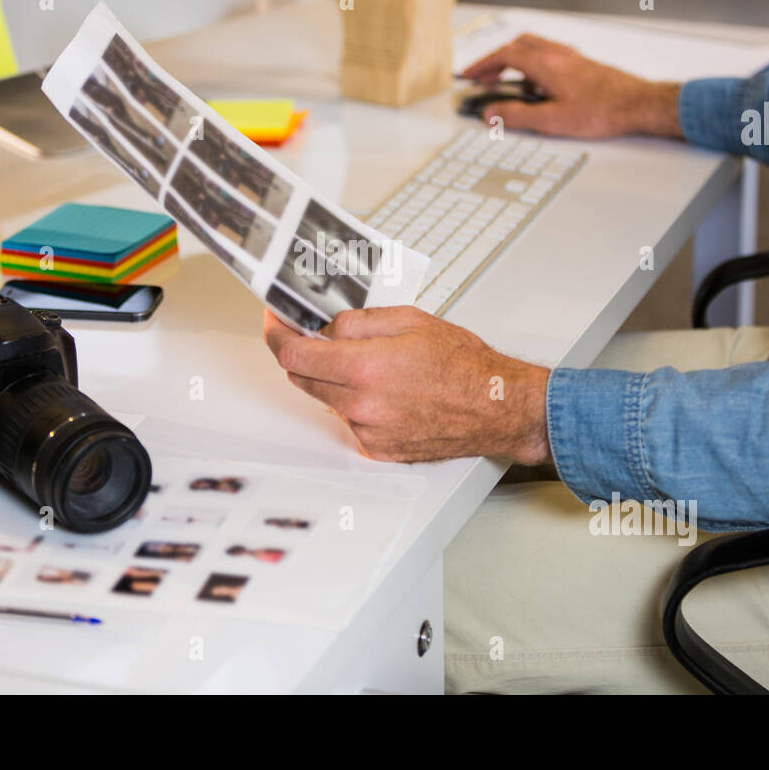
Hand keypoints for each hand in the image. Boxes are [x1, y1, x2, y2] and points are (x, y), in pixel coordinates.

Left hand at [263, 306, 551, 464]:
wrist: (494, 406)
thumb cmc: (463, 365)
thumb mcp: (409, 320)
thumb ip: (358, 321)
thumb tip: (325, 326)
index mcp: (365, 367)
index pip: (294, 355)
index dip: (277, 335)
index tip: (274, 323)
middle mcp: (361, 405)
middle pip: (302, 379)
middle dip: (303, 354)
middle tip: (316, 335)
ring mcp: (368, 431)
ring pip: (325, 400)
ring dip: (331, 379)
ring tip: (370, 363)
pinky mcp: (378, 449)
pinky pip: (349, 421)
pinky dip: (354, 402)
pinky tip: (385, 390)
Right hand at [460, 33, 682, 138]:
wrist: (638, 104)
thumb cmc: (602, 110)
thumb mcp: (552, 120)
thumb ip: (517, 116)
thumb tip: (491, 113)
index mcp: (545, 64)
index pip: (504, 55)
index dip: (483, 64)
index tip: (470, 75)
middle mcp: (558, 55)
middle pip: (518, 45)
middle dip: (496, 60)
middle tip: (484, 77)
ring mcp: (572, 58)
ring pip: (535, 48)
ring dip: (515, 60)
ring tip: (507, 82)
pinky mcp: (583, 65)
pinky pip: (550, 56)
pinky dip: (534, 65)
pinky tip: (538, 85)